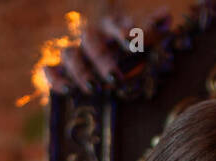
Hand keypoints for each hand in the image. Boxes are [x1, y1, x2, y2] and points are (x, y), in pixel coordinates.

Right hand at [43, 6, 172, 94]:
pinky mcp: (60, 70)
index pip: (114, 23)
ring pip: (69, 54)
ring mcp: (75, 53)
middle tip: (116, 79)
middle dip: (102, 60)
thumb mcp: (147, 44)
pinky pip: (49, 70)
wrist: (113, 75)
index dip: (122, 31)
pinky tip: (67, 91)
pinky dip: (54, 79)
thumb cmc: (133, 55)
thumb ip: (154, 30)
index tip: (131, 42)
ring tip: (94, 89)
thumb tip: (165, 14)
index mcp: (112, 27)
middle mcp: (91, 38)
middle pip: (90, 41)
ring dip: (80, 71)